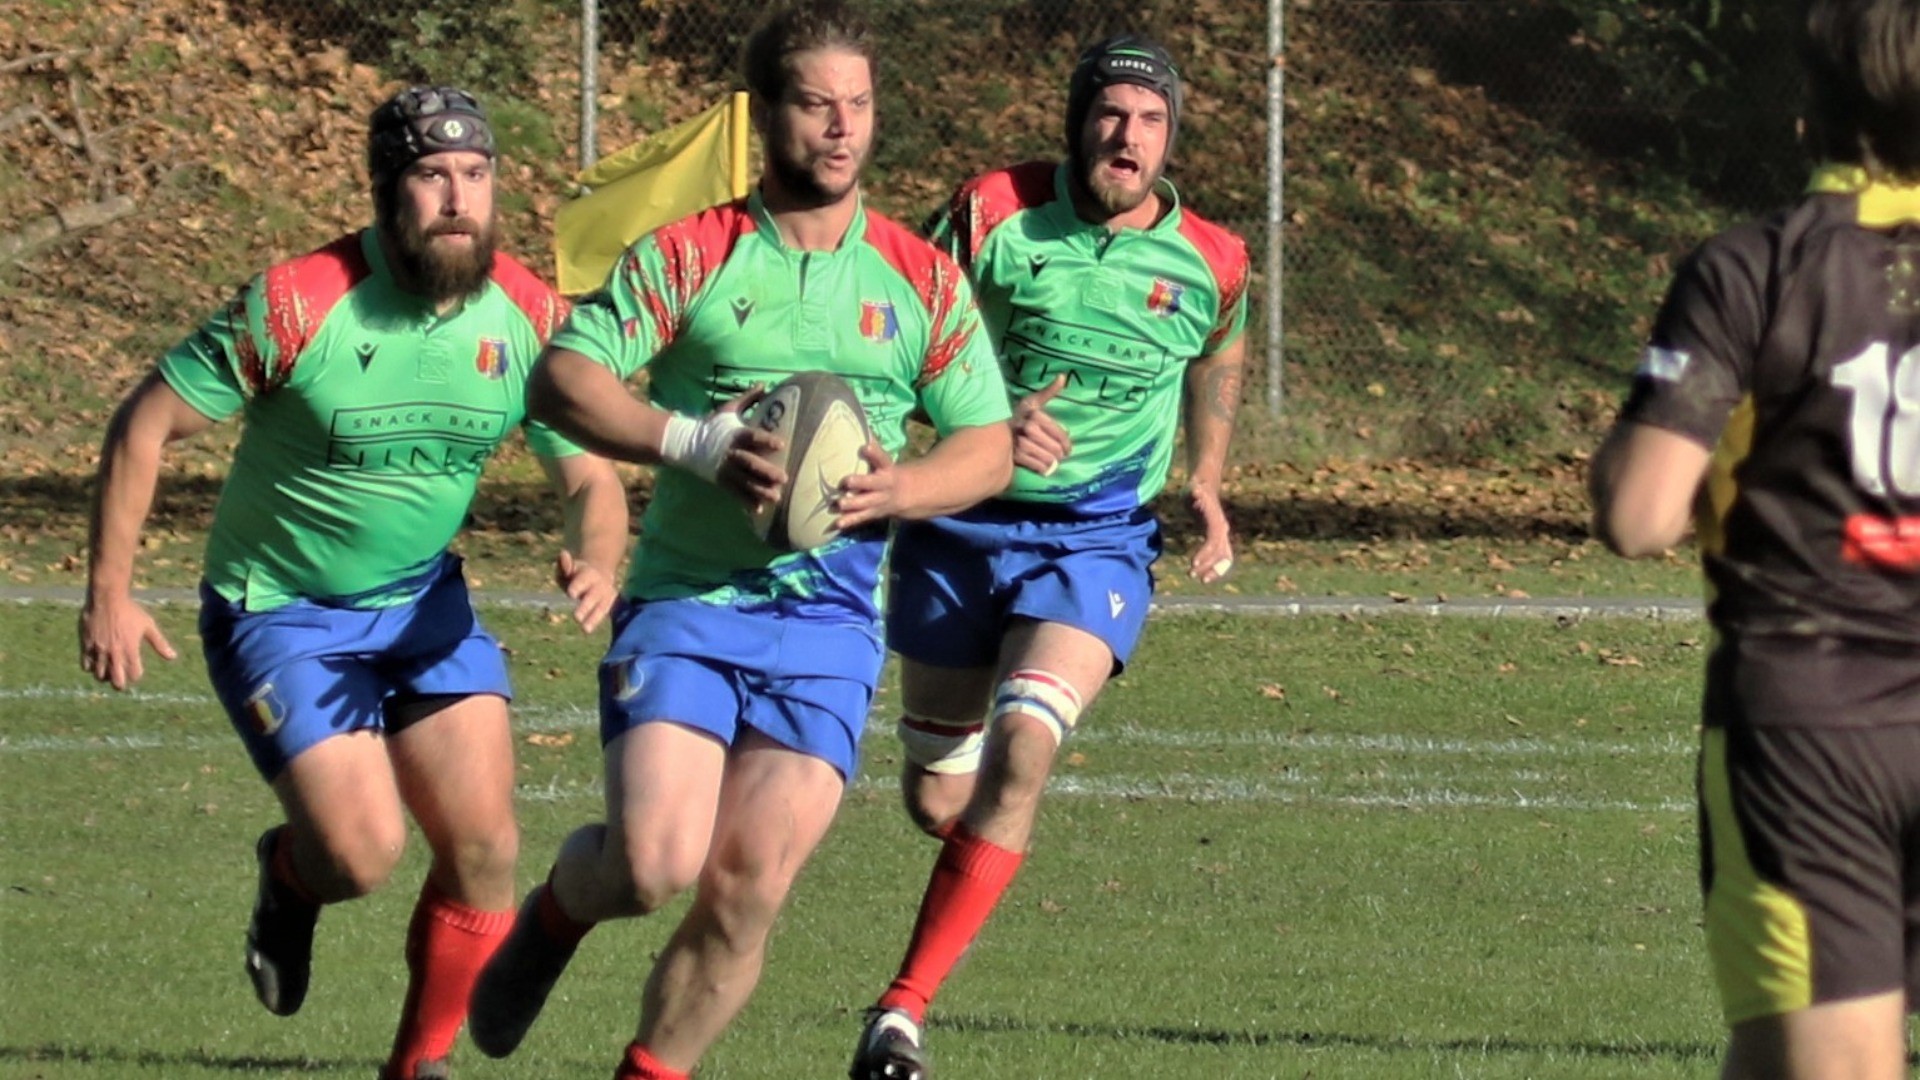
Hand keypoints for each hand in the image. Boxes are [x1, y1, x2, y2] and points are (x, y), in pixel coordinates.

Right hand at [78, 593, 177, 690]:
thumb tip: (173, 657)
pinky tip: (95, 662)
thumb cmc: (130, 611)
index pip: (134, 675)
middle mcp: (115, 653)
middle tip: (120, 681)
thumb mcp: (148, 625)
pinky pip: (86, 665)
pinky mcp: (86, 645)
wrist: (107, 598)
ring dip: (104, 676)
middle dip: (120, 684)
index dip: (136, 676)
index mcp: (131, 649)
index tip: (136, 671)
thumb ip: (160, 643)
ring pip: (99, 675)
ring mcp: (99, 650)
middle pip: (117, 681)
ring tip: (108, 671)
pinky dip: (90, 667)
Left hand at [554, 549, 616, 633]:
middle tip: (576, 617)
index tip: (571, 594)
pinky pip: (604, 612)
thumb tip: (563, 554)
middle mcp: (601, 584)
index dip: (578, 586)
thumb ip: (564, 565)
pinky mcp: (610, 603)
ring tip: (585, 629)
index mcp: (589, 573)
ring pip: (602, 607)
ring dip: (594, 618)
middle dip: (586, 606)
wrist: (600, 571)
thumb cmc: (577, 573)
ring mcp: (607, 594)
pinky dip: (597, 620)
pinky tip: (587, 630)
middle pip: (594, 596)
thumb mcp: (569, 567)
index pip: (583, 580)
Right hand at [713, 384, 788, 509]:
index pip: (752, 437)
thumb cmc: (712, 425)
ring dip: (761, 490)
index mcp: (735, 434)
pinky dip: (746, 502)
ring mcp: (725, 469)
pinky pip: (735, 493)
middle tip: (784, 478)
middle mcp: (731, 453)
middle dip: (767, 471)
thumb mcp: (728, 409)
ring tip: (776, 497)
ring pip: (745, 482)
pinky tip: (759, 510)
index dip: (766, 440)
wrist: (686, 443)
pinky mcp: (721, 481)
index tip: (781, 444)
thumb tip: (764, 384)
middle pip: (751, 463)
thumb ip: (748, 399)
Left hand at [832, 440, 906, 531]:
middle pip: (873, 484)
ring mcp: (878, 501)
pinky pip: (860, 518)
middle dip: (860, 483)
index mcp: (886, 469)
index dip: (874, 453)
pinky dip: (849, 521)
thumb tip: (858, 425)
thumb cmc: (887, 472)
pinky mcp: (872, 513)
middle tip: (846, 481)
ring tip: (838, 504)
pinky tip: (837, 523)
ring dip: (852, 504)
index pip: (882, 459)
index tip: (866, 446)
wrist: (907, 496)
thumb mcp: (884, 461)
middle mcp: (883, 486)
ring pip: (866, 503)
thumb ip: (873, 449)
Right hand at [1012, 376, 1071, 476]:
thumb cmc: (1018, 416)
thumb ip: (1049, 391)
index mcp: (1035, 413)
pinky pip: (1036, 466)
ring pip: (1047, 458)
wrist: (993, 432)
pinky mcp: (1015, 456)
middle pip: (1055, 448)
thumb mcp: (1032, 402)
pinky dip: (1042, 469)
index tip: (1068, 449)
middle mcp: (1028, 426)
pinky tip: (1044, 468)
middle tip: (1060, 456)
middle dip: (1059, 454)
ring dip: (1051, 463)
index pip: (1059, 433)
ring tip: (1052, 463)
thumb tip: (1063, 376)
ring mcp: (1020, 442)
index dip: (1067, 443)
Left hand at [1185, 485, 1233, 582]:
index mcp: (1216, 520)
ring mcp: (1222, 535)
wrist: (1206, 486)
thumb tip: (1196, 490)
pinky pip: (1221, 556)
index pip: (1213, 540)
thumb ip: (1195, 491)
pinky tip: (1202, 575)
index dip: (1205, 553)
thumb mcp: (1193, 488)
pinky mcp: (1218, 538)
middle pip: (1220, 553)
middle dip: (1208, 566)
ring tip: (1200, 579)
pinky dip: (1214, 567)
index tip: (1193, 563)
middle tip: (1191, 575)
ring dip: (1214, 570)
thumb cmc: (1196, 487)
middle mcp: (1222, 529)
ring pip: (1224, 558)